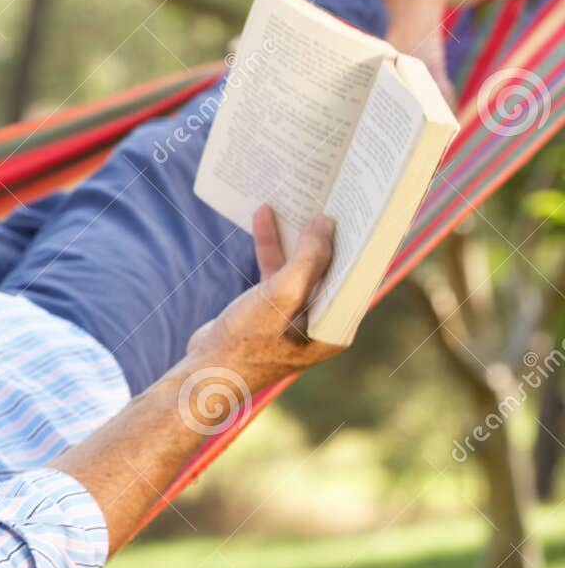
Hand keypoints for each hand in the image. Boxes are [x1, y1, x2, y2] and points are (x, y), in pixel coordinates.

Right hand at [185, 206, 347, 391]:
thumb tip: (326, 222)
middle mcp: (320, 321)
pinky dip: (271, 245)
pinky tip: (263, 216)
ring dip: (296, 234)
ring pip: (301, 265)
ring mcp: (293, 315)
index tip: (364, 209)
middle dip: (328, 233)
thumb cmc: (245, 340)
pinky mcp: (268, 308)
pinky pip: (276, 270)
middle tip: (335, 194)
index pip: (357, 277)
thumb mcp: (282, 294)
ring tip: (298, 197)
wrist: (203, 372)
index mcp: (336, 327)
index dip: (360, 244)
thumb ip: (310, 258)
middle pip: (331, 268)